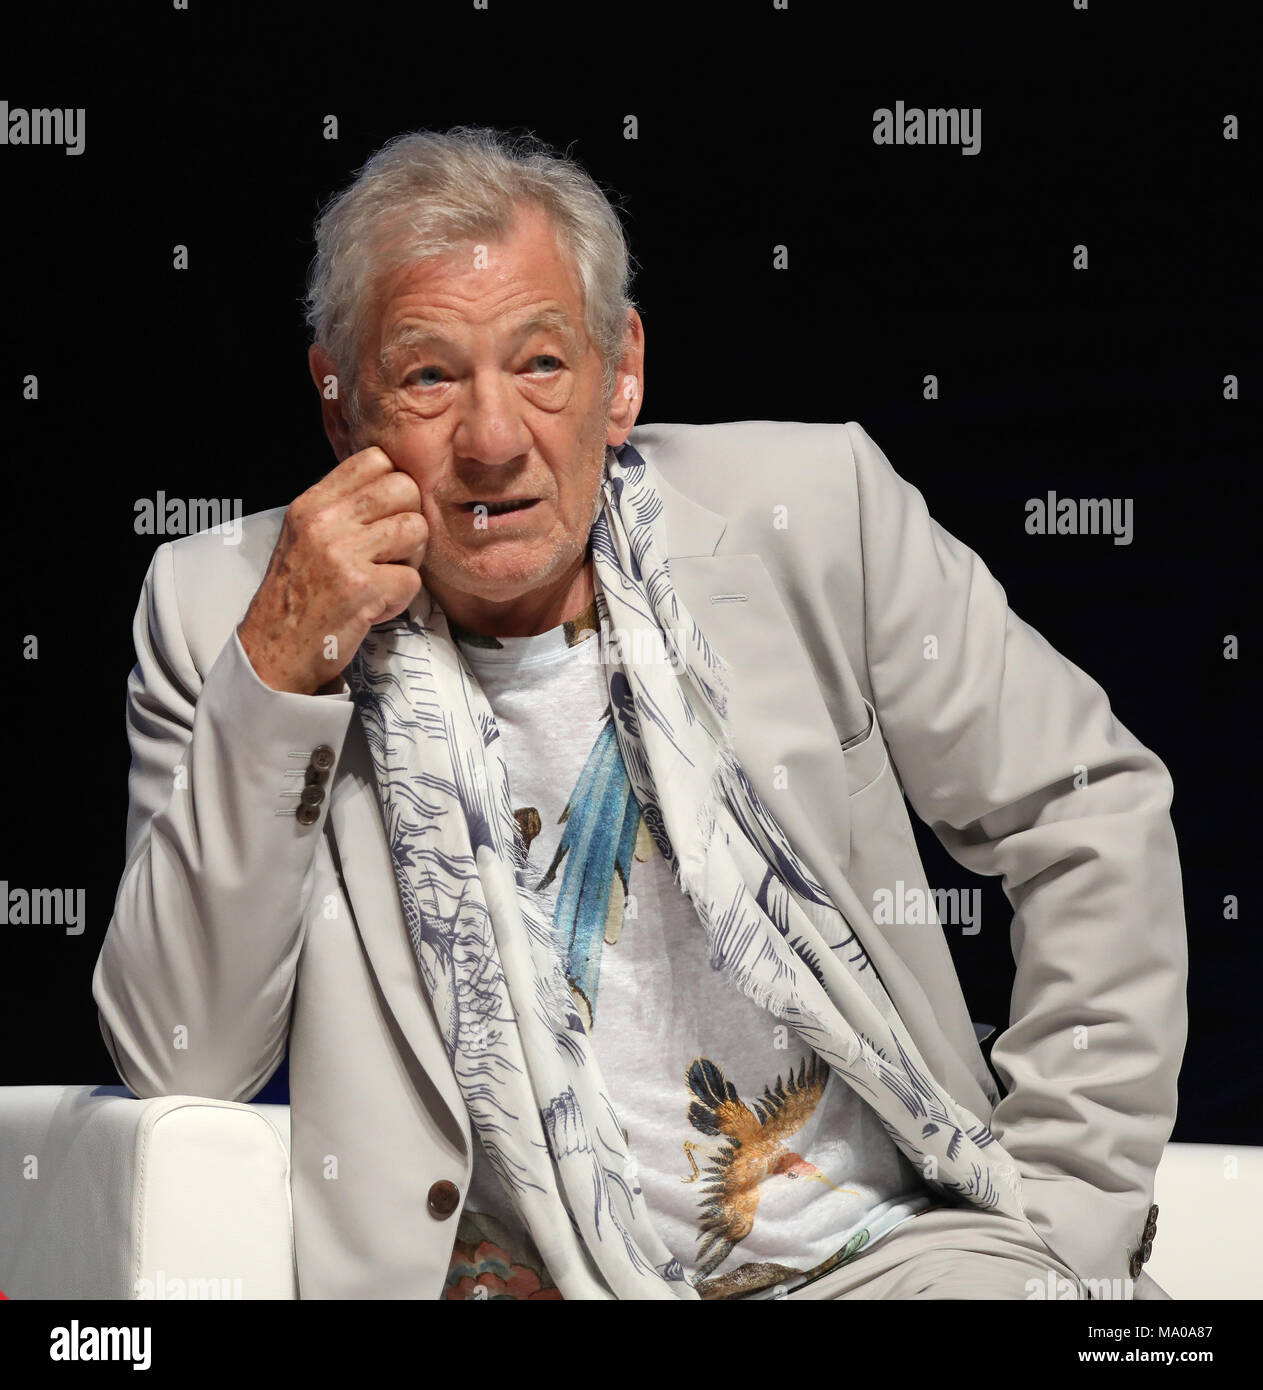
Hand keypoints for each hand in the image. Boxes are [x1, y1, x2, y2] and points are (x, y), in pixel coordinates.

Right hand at [237, 447, 426, 694]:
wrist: (274, 650)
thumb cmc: (297, 594)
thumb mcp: (306, 535)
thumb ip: (343, 507)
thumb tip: (396, 482)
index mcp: (312, 503)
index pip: (376, 458)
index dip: (395, 485)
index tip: (386, 515)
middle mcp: (325, 521)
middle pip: (405, 489)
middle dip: (410, 520)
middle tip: (392, 552)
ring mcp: (343, 554)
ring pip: (416, 529)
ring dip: (411, 559)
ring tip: (385, 577)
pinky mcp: (362, 588)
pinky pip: (413, 579)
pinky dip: (402, 598)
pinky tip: (377, 606)